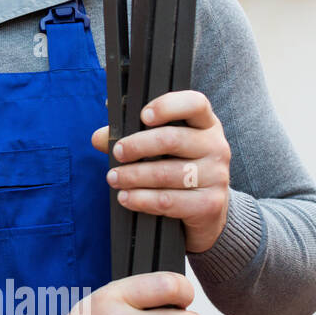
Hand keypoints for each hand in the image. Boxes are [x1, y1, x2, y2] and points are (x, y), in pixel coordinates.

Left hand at [91, 90, 230, 252]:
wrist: (208, 211)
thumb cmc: (178, 168)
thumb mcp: (161, 148)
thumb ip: (130, 137)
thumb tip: (99, 136)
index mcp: (204, 124)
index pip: (195, 103)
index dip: (168, 106)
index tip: (143, 116)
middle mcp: (216, 146)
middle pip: (172, 139)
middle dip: (137, 146)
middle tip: (117, 153)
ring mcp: (217, 175)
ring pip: (167, 173)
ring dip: (133, 176)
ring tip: (114, 178)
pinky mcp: (210, 204)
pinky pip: (168, 201)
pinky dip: (141, 199)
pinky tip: (126, 198)